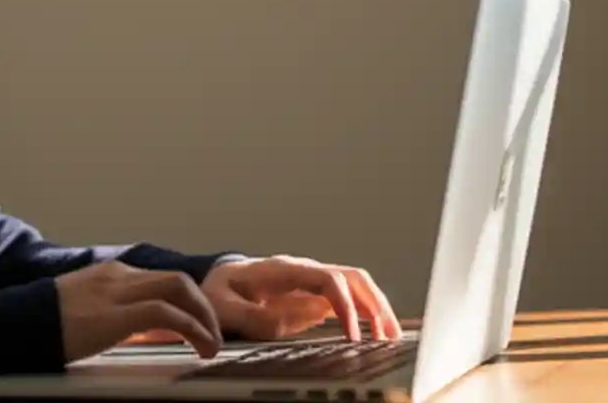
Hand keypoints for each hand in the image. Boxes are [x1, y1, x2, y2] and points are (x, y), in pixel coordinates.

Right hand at [54, 260, 223, 361]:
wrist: (11, 324)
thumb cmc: (40, 323)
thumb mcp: (80, 309)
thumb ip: (109, 311)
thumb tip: (133, 329)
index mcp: (109, 274)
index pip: (162, 279)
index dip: (188, 302)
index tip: (199, 324)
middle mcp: (117, 275)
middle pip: (177, 280)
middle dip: (203, 308)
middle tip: (213, 336)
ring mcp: (116, 291)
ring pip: (178, 290)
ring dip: (203, 318)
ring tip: (211, 345)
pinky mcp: (114, 314)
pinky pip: (166, 313)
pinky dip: (191, 327)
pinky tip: (199, 346)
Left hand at [127, 256, 401, 344]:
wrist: (216, 281)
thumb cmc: (218, 292)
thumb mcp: (222, 305)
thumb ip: (251, 315)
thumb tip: (289, 323)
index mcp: (283, 270)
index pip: (327, 279)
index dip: (345, 306)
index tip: (353, 336)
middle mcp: (304, 271)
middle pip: (352, 277)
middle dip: (373, 305)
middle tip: (385, 337)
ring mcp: (312, 281)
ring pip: (356, 285)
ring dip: (377, 308)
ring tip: (392, 337)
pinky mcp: (315, 295)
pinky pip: (349, 298)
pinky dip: (367, 313)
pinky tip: (379, 333)